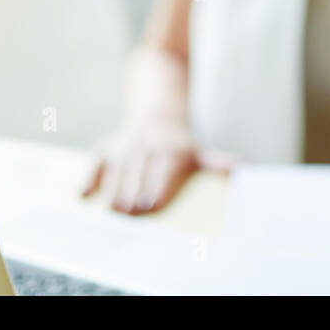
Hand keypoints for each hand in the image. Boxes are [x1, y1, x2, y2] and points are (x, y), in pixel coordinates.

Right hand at [82, 121, 226, 214]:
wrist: (156, 115)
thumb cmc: (180, 146)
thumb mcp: (201, 152)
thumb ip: (219, 163)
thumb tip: (246, 168)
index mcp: (171, 151)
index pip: (161, 172)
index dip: (155, 189)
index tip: (151, 207)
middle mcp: (146, 146)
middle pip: (136, 175)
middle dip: (132, 195)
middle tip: (131, 215)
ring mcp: (124, 147)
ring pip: (115, 171)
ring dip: (112, 192)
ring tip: (113, 211)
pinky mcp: (105, 148)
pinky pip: (94, 162)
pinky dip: (88, 178)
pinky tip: (83, 196)